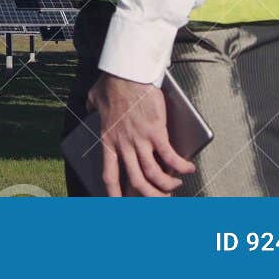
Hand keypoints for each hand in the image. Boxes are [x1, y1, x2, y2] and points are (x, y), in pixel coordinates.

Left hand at [87, 72, 195, 196]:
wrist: (126, 74)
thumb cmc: (111, 83)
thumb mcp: (94, 98)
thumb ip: (92, 105)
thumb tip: (90, 105)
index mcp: (108, 140)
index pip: (109, 174)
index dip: (114, 193)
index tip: (119, 204)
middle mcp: (124, 145)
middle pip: (136, 181)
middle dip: (149, 195)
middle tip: (160, 198)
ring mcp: (140, 140)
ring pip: (153, 174)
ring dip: (166, 184)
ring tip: (175, 185)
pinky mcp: (157, 132)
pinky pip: (170, 156)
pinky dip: (180, 166)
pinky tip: (188, 168)